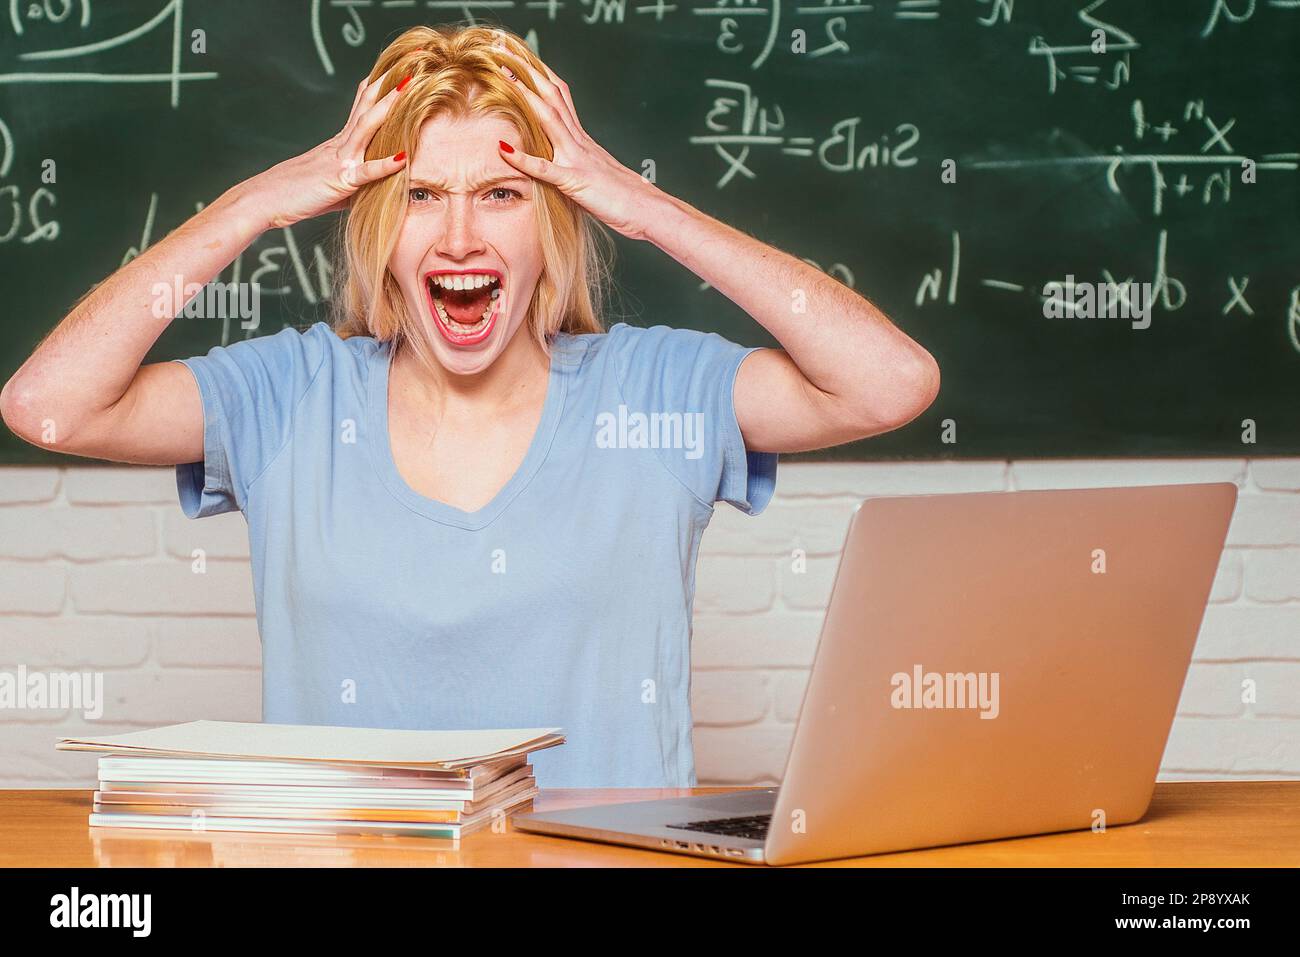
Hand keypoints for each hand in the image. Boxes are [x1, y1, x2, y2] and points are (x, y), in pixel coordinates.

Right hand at [244, 69, 409, 229]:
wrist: (262, 200)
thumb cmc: (294, 195)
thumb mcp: (330, 183)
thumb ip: (354, 181)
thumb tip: (374, 187)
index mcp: (338, 143)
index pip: (362, 107)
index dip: (381, 86)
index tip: (400, 66)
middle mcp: (340, 144)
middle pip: (368, 106)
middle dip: (391, 83)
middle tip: (414, 58)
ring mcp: (339, 159)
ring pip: (367, 127)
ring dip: (389, 106)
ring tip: (410, 86)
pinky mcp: (338, 180)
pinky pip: (364, 172)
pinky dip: (383, 165)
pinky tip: (402, 157)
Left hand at [494, 52, 662, 241]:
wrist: (648, 209)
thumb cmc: (624, 196)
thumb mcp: (598, 171)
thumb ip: (580, 160)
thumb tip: (565, 157)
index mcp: (582, 138)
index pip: (560, 96)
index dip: (540, 74)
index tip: (520, 56)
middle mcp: (579, 141)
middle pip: (552, 96)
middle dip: (528, 72)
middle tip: (504, 48)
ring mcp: (577, 159)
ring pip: (549, 119)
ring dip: (525, 96)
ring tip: (502, 76)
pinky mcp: (575, 182)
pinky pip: (546, 169)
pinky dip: (524, 159)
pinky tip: (504, 150)